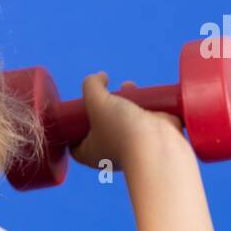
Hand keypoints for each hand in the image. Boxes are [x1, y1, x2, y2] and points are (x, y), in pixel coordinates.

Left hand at [68, 72, 186, 171]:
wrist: (158, 144)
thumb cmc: (121, 130)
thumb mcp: (96, 101)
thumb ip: (92, 86)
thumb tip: (99, 77)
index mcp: (89, 153)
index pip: (74, 144)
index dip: (72, 128)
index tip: (76, 111)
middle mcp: (109, 152)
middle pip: (100, 126)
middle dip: (104, 106)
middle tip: (108, 94)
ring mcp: (131, 146)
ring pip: (123, 121)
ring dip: (126, 101)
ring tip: (127, 87)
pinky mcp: (151, 139)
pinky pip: (144, 120)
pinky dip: (144, 106)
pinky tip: (145, 95)